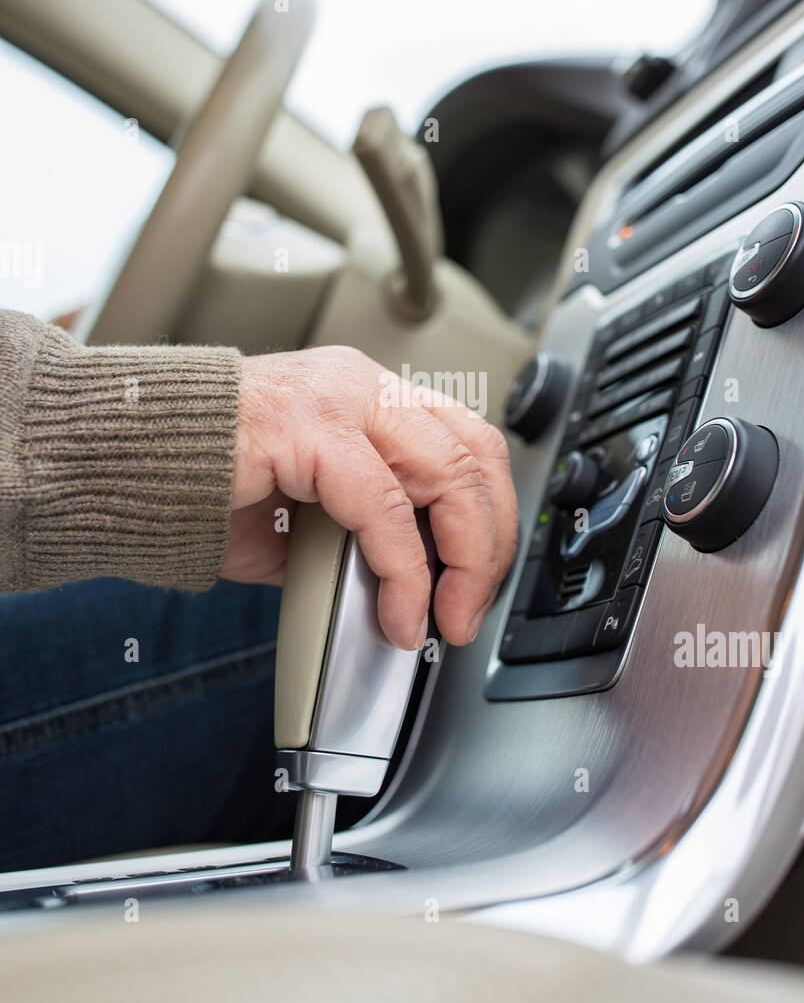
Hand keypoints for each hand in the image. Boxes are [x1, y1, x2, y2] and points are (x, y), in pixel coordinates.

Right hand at [222, 346, 517, 650]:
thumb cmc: (197, 485)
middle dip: (489, 545)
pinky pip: (386, 509)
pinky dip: (404, 573)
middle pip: (476, 455)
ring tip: (444, 618)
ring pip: (449, 474)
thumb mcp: (304, 515)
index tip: (476, 583)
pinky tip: (398, 613)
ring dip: (463, 561)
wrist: (115, 461)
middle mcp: (361, 385)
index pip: (468, 443)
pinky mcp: (309, 426)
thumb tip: (408, 589)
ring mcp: (339, 397)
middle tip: (470, 609)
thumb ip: (361, 536)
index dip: (490, 518)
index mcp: (367, 395)